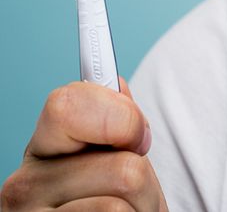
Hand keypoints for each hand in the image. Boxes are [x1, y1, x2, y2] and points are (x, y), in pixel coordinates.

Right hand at [1, 77, 167, 210]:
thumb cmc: (116, 196)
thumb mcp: (117, 153)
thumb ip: (115, 119)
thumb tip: (115, 85)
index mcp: (43, 149)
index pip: (67, 105)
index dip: (121, 117)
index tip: (138, 139)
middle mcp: (24, 185)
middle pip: (122, 167)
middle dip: (143, 178)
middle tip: (131, 192)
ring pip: (123, 199)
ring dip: (141, 208)